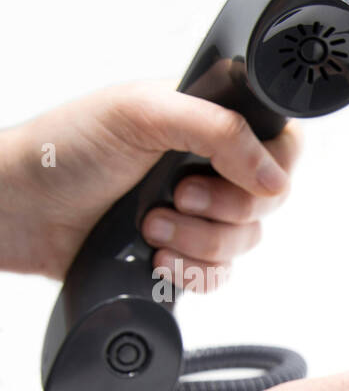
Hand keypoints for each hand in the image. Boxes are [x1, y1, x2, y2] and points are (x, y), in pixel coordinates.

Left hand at [0, 80, 300, 281]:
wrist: (16, 208)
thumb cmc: (64, 149)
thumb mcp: (141, 114)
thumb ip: (218, 131)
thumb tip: (274, 177)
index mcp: (208, 122)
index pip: (281, 144)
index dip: (272, 167)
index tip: (238, 175)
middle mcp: (210, 168)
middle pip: (268, 202)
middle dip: (224, 209)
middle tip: (178, 196)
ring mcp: (198, 215)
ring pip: (245, 243)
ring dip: (199, 241)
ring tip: (150, 226)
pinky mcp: (181, 254)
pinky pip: (221, 276)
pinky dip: (193, 271)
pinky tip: (157, 257)